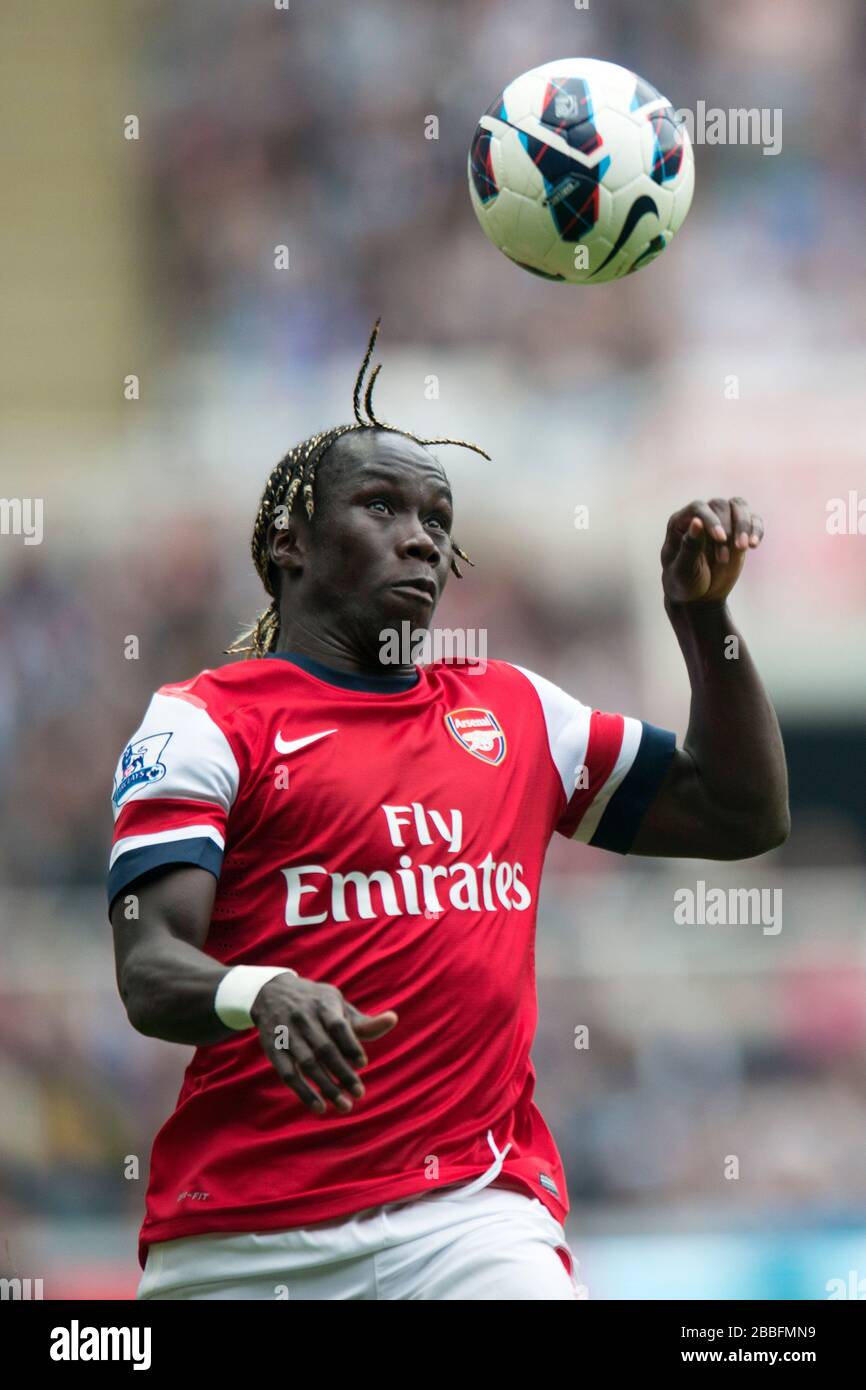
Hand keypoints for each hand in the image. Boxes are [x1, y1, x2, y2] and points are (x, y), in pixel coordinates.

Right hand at [251, 974, 397, 1115]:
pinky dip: (304, 1093)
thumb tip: (394, 1019)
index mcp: (323, 1004)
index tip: (363, 1064)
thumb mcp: (337, 1004)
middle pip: (324, 1049)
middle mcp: (303, 1018)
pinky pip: (288, 1075)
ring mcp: (286, 1034)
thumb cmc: (316, 1003)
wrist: (271, 992)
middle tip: (359, 1094)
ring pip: (307, 1064)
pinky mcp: (273, 1050)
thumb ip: (362, 1021)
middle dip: (342, 1073)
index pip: (338, 1026)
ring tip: (344, 1106)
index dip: (350, 1045)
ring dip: (326, 1087)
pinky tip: (319, 1107)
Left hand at [661, 497, 763, 605]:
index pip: (698, 508)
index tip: (722, 539)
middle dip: (730, 527)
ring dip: (744, 525)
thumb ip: (689, 547)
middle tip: (732, 553)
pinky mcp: (738, 531)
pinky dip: (757, 529)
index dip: (711, 520)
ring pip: (738, 506)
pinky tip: (754, 545)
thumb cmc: (684, 583)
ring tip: (746, 547)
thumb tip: (696, 521)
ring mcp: (721, 522)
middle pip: (720, 505)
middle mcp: (701, 516)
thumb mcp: (683, 570)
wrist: (699, 597)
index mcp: (680, 522)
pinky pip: (753, 519)